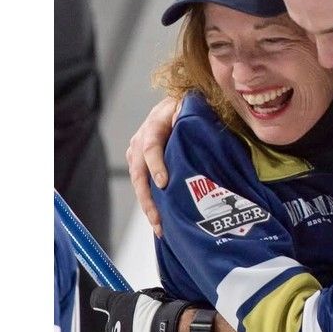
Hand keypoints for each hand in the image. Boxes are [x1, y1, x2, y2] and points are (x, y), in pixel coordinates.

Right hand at [126, 97, 179, 237]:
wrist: (175, 104)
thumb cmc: (188, 106)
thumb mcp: (191, 106)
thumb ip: (192, 116)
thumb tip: (195, 128)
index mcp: (154, 124)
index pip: (151, 147)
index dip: (156, 165)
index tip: (164, 183)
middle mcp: (140, 140)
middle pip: (139, 172)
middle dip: (148, 198)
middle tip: (158, 219)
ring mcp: (137, 154)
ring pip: (138, 183)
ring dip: (148, 206)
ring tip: (159, 227)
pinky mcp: (139, 165)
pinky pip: (142, 186)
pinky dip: (149, 203)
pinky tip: (159, 221)